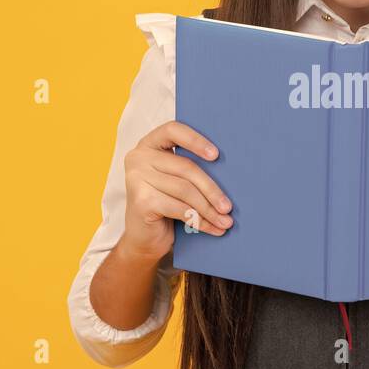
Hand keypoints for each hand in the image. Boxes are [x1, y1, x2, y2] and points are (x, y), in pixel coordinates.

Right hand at [117, 120, 233, 261]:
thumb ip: (191, 169)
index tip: (216, 155)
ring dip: (209, 209)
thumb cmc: (166, 205)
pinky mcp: (140, 201)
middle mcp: (139, 157)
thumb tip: (231, 171)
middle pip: (186, 167)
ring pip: (185, 190)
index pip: (173, 130)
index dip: (196, 140)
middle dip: (212, 189)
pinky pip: (179, 209)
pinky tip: (212, 228)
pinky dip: (200, 220)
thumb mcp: (176, 181)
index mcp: (150, 144)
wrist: (144, 239)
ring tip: (225, 222)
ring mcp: (136, 178)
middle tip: (228, 207)